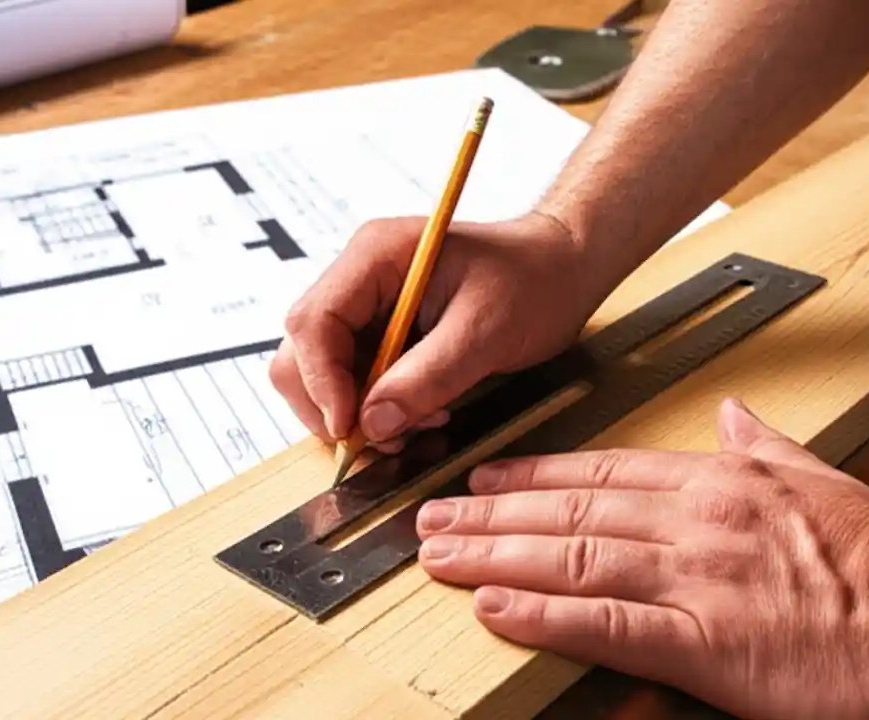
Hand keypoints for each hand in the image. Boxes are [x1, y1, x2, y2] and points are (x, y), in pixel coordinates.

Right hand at [270, 212, 600, 449]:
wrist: (563, 268)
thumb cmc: (535, 280)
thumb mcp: (486, 332)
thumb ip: (427, 377)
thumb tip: (373, 425)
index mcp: (376, 255)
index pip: (314, 321)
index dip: (322, 382)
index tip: (351, 429)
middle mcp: (360, 277)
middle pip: (305, 351)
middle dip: (336, 405)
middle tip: (386, 440)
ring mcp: (370, 306)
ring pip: (327, 373)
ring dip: (363, 413)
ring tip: (421, 424)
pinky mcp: (385, 332)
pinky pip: (360, 380)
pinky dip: (382, 409)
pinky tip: (426, 414)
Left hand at [415, 398, 868, 718]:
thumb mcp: (821, 477)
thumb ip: (766, 442)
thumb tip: (731, 412)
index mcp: (720, 481)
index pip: (604, 469)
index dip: (535, 473)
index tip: (488, 474)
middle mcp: (695, 521)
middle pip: (570, 509)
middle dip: (491, 512)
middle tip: (431, 513)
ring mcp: (696, 579)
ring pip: (571, 557)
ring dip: (495, 555)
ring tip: (438, 554)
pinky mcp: (705, 642)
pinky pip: (606, 623)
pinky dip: (543, 613)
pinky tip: (495, 607)